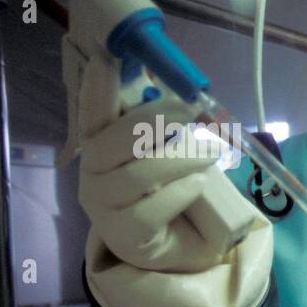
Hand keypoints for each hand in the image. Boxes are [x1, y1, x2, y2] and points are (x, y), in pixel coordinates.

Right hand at [71, 55, 271, 306]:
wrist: (180, 250)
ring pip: (136, 176)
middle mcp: (93, 173)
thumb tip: (184, 94)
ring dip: (180, 159)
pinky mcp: (126, 235)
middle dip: (156, 119)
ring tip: (213, 152)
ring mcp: (104, 207)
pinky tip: (198, 184)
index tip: (109, 56)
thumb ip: (165, 129)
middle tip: (194, 109)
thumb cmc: (172, 193)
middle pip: (113, 140)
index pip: (93, 113)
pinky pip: (149, 211)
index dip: (99, 86)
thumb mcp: (169, 154)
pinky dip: (178, 194)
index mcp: (101, 147)